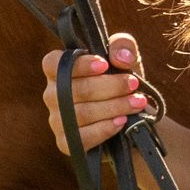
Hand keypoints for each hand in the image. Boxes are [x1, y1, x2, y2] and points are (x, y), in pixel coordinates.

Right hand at [39, 31, 150, 153]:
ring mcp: (57, 120)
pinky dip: (104, 129)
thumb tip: (120, 57)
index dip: (78, 64)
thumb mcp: (126, 60)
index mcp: (59, 70)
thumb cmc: (121, 84)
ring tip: (136, 103)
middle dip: (110, 86)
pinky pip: (81, 137)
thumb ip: (123, 46)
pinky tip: (121, 122)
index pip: (53, 63)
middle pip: (75, 90)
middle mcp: (53, 95)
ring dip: (113, 107)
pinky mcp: (65, 143)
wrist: (132, 119)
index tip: (105, 65)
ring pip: (81, 113)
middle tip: (133, 84)